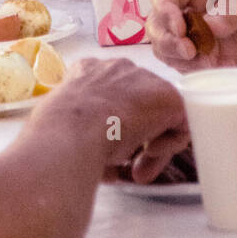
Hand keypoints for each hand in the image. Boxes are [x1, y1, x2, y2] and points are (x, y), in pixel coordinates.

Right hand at [32, 58, 187, 183]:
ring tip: (137, 169)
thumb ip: (84, 134)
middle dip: (134, 138)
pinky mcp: (168, 97)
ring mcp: (144, 79)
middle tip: (129, 168)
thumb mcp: (64, 126)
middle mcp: (116, 68)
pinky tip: (149, 153)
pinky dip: (168, 144)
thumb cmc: (59, 135)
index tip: (109, 155)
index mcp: (86, 72)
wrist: (72, 131)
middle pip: (135, 104)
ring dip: (151, 144)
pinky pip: (178, 124)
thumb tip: (103, 165)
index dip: (111, 128)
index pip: (108, 96)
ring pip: (157, 115)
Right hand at [147, 0, 236, 71]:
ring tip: (197, 59)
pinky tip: (207, 66)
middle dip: (165, 37)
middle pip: (156, 21)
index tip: (180, 27)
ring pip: (163, 45)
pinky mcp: (203, 54)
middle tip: (187, 50)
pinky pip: (183, 64)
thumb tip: (211, 27)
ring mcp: (193, 31)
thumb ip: (236, 4)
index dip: (165, 9)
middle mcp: (187, 4)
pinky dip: (189, 69)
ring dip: (173, 55)